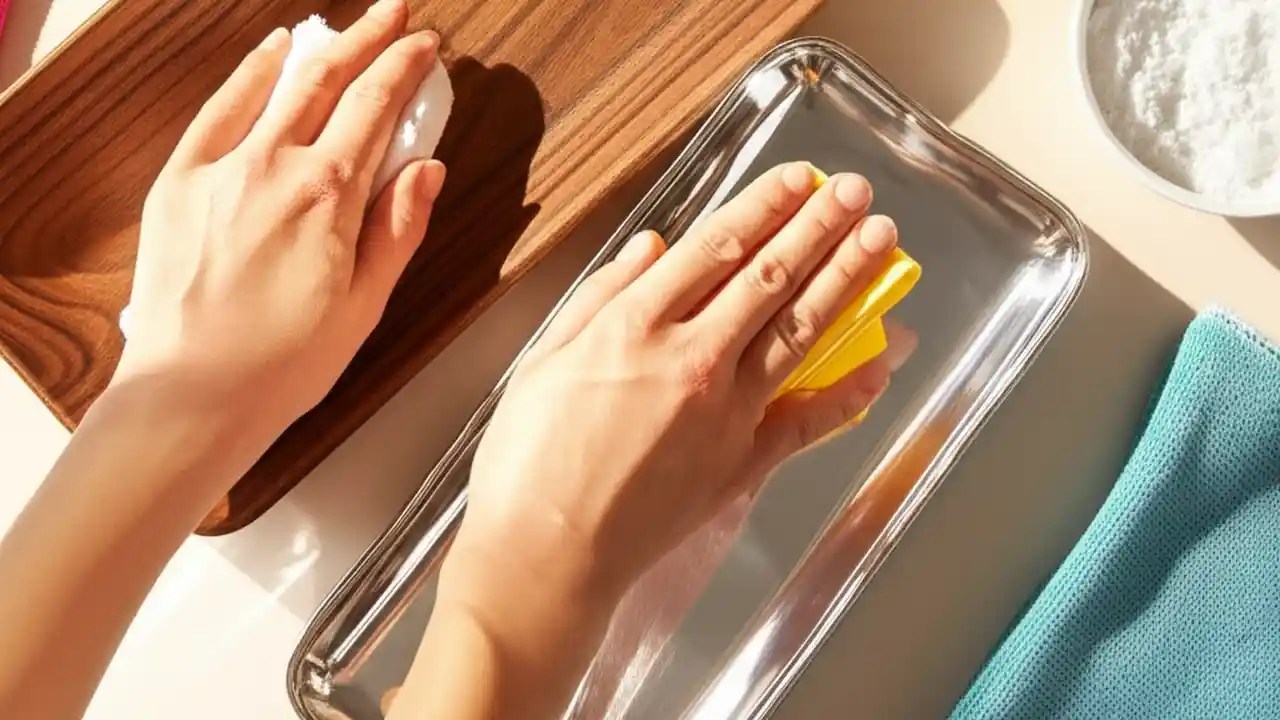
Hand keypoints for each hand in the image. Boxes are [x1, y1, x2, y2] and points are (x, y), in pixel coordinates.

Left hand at [114, 0, 444, 440]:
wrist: (193, 394)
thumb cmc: (283, 363)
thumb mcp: (366, 305)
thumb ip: (399, 229)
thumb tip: (427, 170)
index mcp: (329, 198)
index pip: (376, 108)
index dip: (404, 68)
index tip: (425, 46)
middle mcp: (275, 167)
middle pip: (330, 80)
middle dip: (369, 38)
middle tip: (396, 13)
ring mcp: (222, 169)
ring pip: (279, 86)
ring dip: (319, 48)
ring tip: (345, 27)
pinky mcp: (179, 182)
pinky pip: (218, 109)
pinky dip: (249, 74)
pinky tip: (272, 52)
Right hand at [457, 163, 914, 603]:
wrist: (545, 556)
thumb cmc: (527, 462)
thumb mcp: (544, 359)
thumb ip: (601, 295)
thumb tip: (652, 247)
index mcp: (635, 324)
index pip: (718, 246)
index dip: (765, 205)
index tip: (799, 179)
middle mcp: (691, 357)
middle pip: (771, 276)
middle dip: (821, 227)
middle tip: (857, 192)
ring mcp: (725, 411)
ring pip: (799, 330)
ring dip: (845, 280)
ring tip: (879, 241)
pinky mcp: (742, 462)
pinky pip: (807, 420)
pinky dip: (849, 393)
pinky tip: (881, 363)